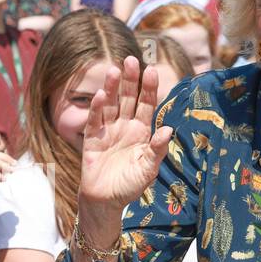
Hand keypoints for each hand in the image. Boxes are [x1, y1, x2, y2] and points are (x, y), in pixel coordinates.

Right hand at [80, 55, 173, 213]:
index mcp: (141, 132)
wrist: (105, 201)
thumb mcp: (148, 170)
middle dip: (130, 80)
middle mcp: (125, 127)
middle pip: (127, 98)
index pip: (146, 104)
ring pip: (110, 104)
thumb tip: (168, 130)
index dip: (148, 88)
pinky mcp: (92, 139)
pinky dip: (97, 108)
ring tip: (115, 70)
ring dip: (112, 88)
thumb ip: (156, 150)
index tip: (151, 70)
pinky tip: (100, 95)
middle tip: (132, 59)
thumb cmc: (129, 186)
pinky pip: (95, 120)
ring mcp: (108, 131)